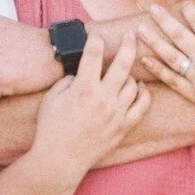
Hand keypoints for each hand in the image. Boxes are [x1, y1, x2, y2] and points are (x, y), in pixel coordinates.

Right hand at [32, 33, 149, 174]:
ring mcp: (116, 113)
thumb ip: (67, 80)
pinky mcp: (124, 126)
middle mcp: (103, 98)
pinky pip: (142, 105)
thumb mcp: (51, 99)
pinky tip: (139, 87)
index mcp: (83, 89)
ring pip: (133, 84)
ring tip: (125, 71)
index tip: (96, 37)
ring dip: (130, 74)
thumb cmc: (51, 129)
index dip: (95, 41)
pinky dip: (143, 93)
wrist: (60, 159)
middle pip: (123, 63)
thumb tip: (81, 71)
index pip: (93, 54)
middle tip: (131, 35)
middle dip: (128, 44)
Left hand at [137, 3, 194, 129]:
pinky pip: (171, 79)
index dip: (189, 11)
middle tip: (152, 9)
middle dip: (164, 20)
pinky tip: (145, 59)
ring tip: (140, 30)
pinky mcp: (193, 93)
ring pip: (170, 55)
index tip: (182, 5)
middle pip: (179, 35)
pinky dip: (157, 69)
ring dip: (153, 41)